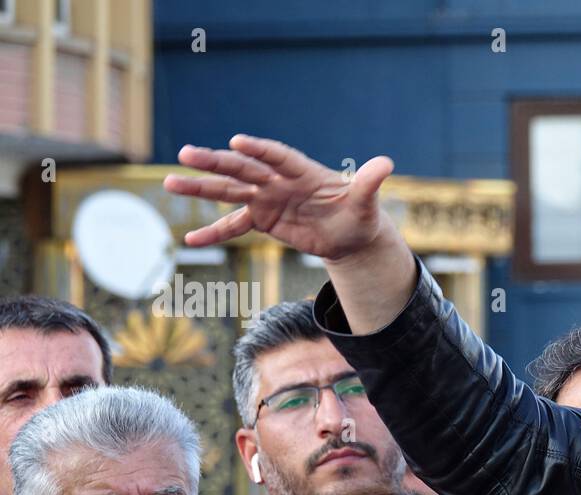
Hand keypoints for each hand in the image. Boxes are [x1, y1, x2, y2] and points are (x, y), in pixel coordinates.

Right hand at [164, 134, 394, 259]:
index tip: (236, 142)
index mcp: (302, 171)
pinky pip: (234, 226)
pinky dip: (213, 233)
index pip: (277, 156)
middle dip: (215, 162)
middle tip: (186, 155)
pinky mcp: (262, 219)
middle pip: (243, 168)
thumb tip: (386, 163)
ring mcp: (267, 199)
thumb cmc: (359, 214)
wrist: (351, 235)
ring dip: (200, 188)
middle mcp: (279, 181)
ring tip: (169, 184)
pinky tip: (189, 241)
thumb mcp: (366, 203)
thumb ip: (369, 183)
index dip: (259, 149)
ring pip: (229, 191)